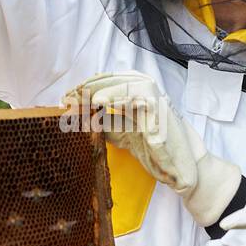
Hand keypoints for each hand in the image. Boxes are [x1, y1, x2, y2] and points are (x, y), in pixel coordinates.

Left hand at [65, 71, 240, 225]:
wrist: (181, 167)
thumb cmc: (153, 149)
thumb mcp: (122, 133)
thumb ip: (104, 122)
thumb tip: (77, 114)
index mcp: (136, 90)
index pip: (106, 81)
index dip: (84, 87)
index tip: (65, 98)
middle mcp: (146, 89)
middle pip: (113, 79)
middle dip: (87, 87)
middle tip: (68, 97)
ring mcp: (154, 98)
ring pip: (125, 84)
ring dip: (101, 89)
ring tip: (82, 97)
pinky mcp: (160, 111)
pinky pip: (138, 98)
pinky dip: (119, 98)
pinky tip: (101, 102)